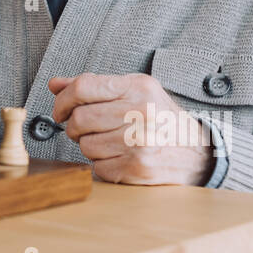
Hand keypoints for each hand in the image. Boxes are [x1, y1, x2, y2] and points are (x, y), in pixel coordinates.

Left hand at [49, 73, 213, 185]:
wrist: (198, 153)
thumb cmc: (160, 118)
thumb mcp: (134, 91)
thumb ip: (94, 86)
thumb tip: (54, 84)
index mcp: (138, 87)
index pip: (83, 87)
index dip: (63, 100)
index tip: (61, 110)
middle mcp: (141, 112)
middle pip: (79, 119)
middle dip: (75, 127)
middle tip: (86, 129)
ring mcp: (140, 142)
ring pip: (85, 145)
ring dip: (90, 146)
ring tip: (110, 142)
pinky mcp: (138, 168)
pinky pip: (97, 167)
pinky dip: (103, 164)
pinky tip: (120, 157)